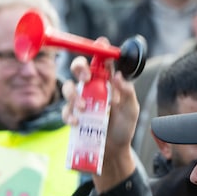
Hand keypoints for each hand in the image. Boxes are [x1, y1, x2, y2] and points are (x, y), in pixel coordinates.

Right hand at [61, 52, 139, 192]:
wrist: (114, 151)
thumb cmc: (124, 128)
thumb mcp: (131, 110)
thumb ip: (128, 93)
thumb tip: (118, 76)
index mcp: (107, 82)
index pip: (101, 61)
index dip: (99, 49)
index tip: (101, 44)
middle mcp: (92, 88)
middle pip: (78, 68)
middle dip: (79, 67)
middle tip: (85, 77)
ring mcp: (80, 101)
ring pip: (68, 87)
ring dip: (73, 95)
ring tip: (84, 108)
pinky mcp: (73, 116)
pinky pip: (65, 111)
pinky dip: (69, 115)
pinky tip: (77, 122)